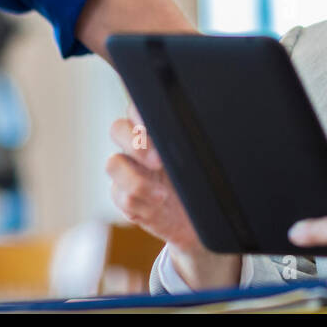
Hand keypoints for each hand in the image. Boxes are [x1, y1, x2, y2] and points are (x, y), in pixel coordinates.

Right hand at [106, 106, 239, 288]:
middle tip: (159, 160)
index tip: (159, 126)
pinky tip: (156, 206)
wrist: (201, 218)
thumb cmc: (205, 182)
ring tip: (161, 194)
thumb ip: (197, 139)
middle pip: (118, 129)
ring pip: (113, 164)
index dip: (141, 113)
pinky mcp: (124, 197)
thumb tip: (214, 121)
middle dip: (136, 144)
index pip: (139, 108)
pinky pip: (118, 196)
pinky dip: (137, 202)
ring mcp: (128, 171)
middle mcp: (138, 146)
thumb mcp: (205, 158)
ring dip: (136, 180)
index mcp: (156, 129)